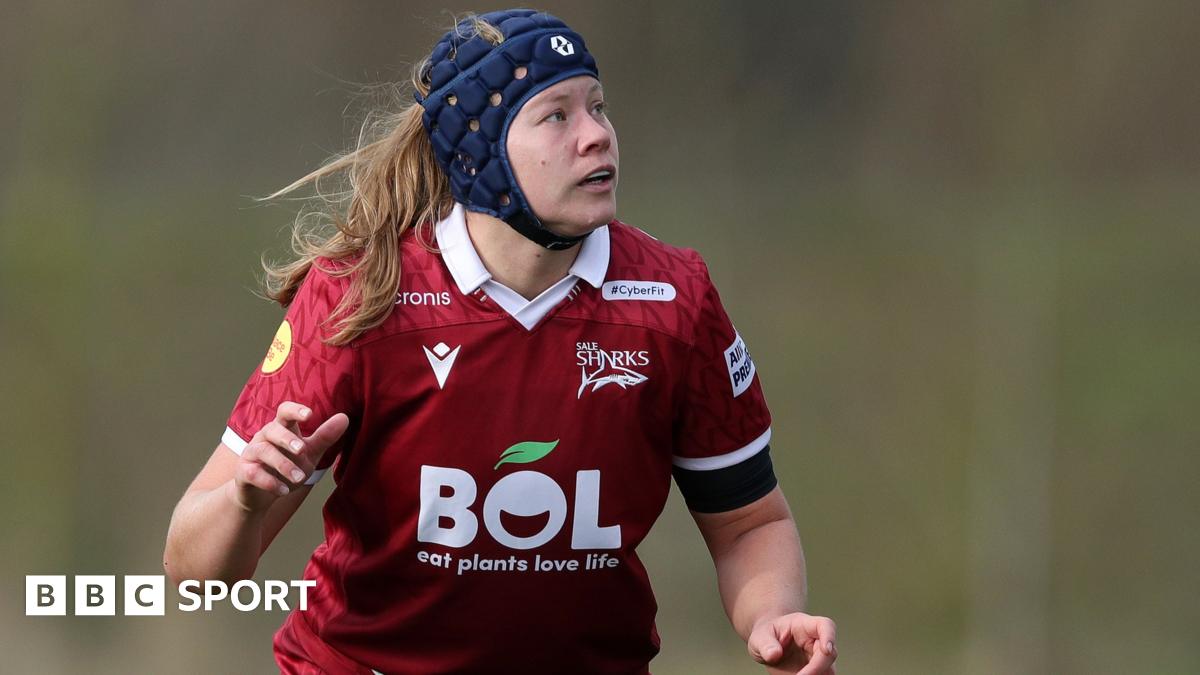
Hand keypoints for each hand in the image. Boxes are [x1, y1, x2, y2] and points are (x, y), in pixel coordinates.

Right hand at [228, 401, 348, 512]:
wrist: (260, 496)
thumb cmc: (287, 467)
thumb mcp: (309, 453)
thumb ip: (324, 437)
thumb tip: (344, 418)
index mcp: (281, 429)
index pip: (285, 411)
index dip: (295, 410)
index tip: (309, 414)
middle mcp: (264, 437)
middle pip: (272, 429)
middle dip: (287, 439)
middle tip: (302, 450)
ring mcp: (251, 454)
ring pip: (263, 451)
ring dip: (283, 465)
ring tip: (299, 478)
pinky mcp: (244, 473)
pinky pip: (253, 473)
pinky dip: (269, 482)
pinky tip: (284, 491)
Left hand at [748, 612, 836, 674]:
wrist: (767, 645)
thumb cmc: (766, 635)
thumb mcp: (759, 637)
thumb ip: (766, 644)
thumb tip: (774, 654)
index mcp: (805, 625)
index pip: (825, 625)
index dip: (830, 636)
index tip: (826, 650)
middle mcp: (816, 641)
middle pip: (829, 653)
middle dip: (817, 668)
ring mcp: (818, 657)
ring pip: (829, 670)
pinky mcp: (816, 672)